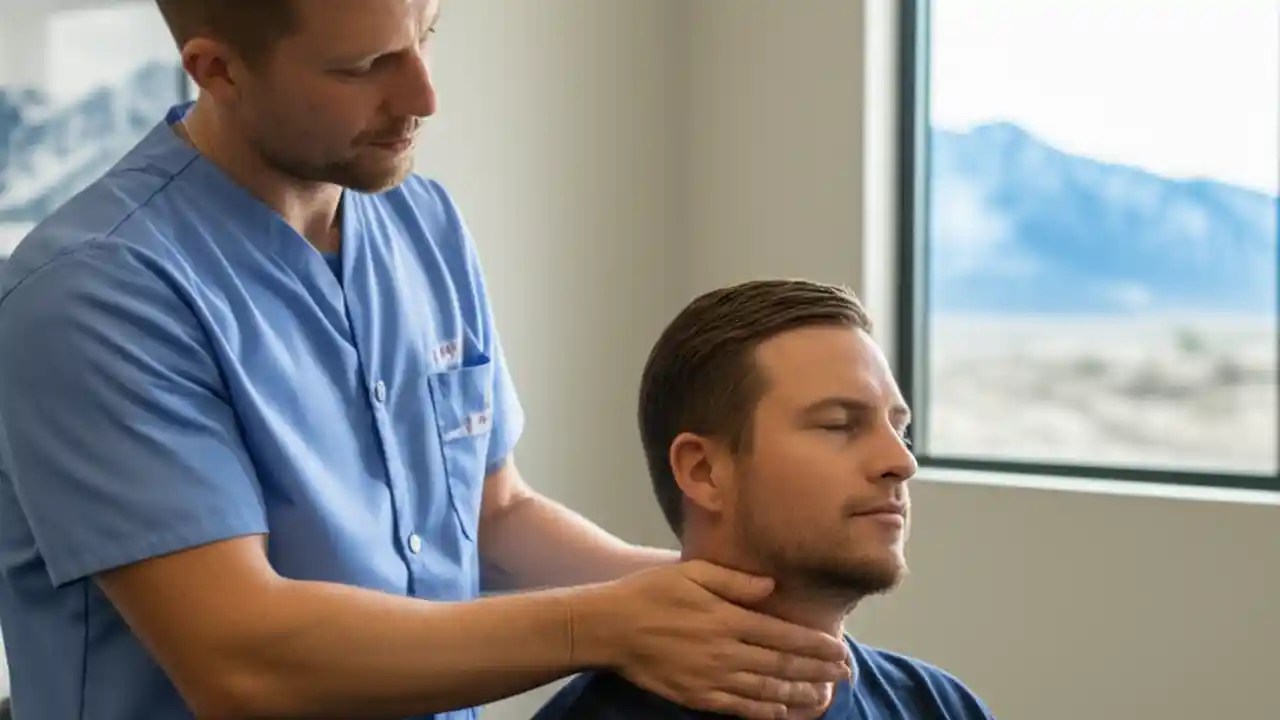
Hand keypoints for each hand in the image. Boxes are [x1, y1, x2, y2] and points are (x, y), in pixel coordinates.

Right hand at [571, 560, 851, 718]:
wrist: (609, 628)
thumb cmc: (650, 593)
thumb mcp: (691, 573)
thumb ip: (734, 581)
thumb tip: (771, 587)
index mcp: (726, 618)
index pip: (783, 635)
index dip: (815, 646)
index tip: (840, 650)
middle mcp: (725, 651)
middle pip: (781, 665)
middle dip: (817, 671)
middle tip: (845, 674)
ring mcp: (711, 678)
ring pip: (766, 689)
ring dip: (799, 693)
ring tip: (825, 695)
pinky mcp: (697, 697)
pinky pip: (739, 708)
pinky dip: (765, 710)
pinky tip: (783, 710)